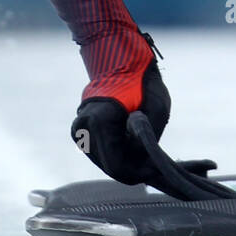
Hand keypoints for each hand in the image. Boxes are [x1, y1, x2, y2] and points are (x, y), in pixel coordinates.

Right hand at [70, 62, 170, 184]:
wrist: (123, 63)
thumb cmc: (143, 82)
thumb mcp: (157, 109)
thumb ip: (148, 138)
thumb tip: (141, 162)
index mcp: (98, 121)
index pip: (116, 165)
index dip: (137, 172)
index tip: (154, 168)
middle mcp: (83, 128)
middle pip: (110, 166)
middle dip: (132, 165)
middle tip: (151, 157)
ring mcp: (79, 130)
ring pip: (105, 161)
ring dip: (124, 158)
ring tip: (139, 140)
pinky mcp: (80, 132)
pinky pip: (101, 152)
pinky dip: (116, 150)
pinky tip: (127, 137)